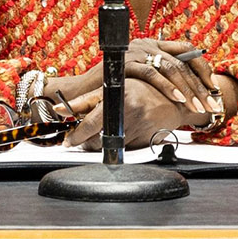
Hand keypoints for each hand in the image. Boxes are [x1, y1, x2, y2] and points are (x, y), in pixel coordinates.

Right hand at [48, 42, 229, 143]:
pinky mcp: (125, 62)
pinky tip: (178, 101)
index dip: (202, 68)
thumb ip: (159, 79)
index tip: (213, 88)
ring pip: (171, 68)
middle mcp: (146, 44)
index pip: (186, 50)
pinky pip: (152, 74)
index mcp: (152, 45)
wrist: (82, 92)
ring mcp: (136, 51)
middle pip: (182, 62)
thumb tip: (188, 92)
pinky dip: (167, 88)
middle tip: (212, 105)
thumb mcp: (140, 81)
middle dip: (200, 86)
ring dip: (188, 90)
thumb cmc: (113, 89)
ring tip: (198, 108)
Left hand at [57, 75, 194, 147]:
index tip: (69, 141)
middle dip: (87, 142)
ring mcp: (140, 129)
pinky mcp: (147, 142)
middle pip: (98, 140)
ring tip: (103, 133)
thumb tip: (61, 108)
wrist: (176, 98)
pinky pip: (125, 151)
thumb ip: (87, 99)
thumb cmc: (144, 88)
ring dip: (102, 144)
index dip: (77, 135)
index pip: (91, 123)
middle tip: (83, 138)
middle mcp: (130, 114)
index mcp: (119, 97)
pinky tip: (122, 135)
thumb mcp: (114, 87)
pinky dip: (119, 146)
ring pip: (110, 147)